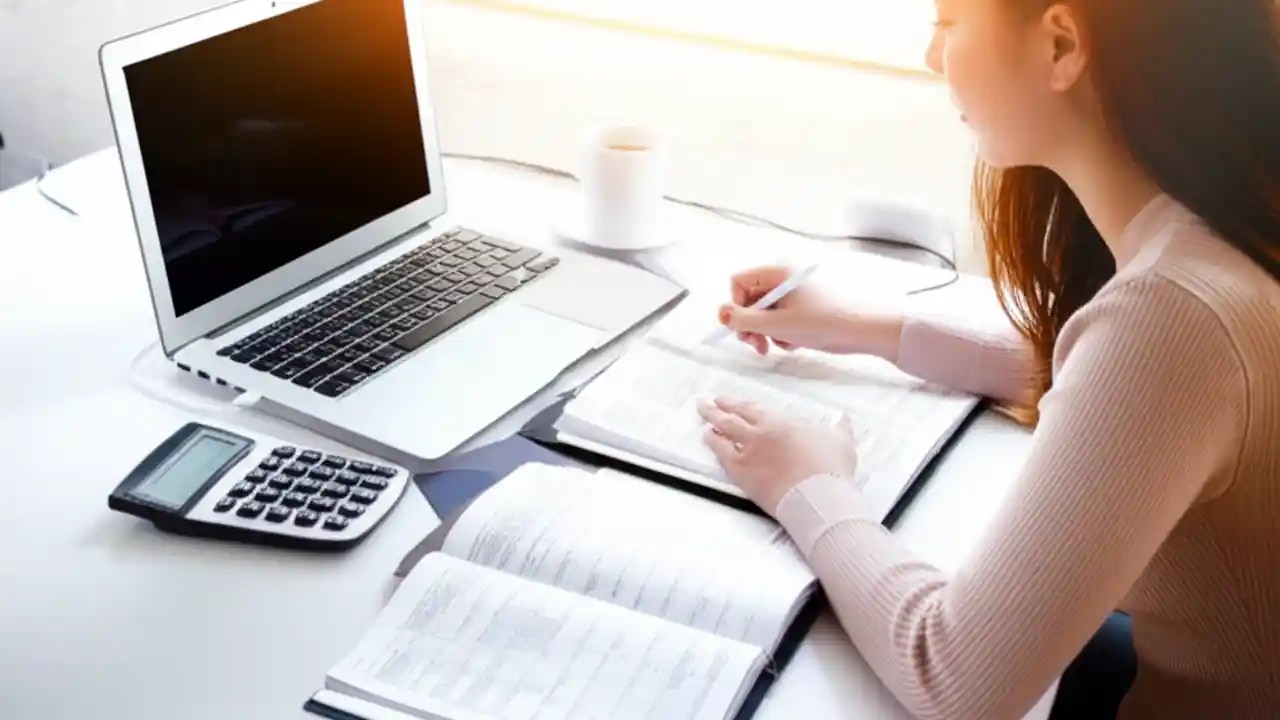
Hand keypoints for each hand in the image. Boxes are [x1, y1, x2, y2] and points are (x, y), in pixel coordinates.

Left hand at [698, 397, 858, 514]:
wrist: (818, 497)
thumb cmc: (830, 468)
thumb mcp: (840, 441)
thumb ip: (839, 427)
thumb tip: (843, 417)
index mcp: (780, 421)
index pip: (750, 408)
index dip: (735, 403)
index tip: (726, 400)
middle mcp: (759, 433)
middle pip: (731, 416)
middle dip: (716, 408)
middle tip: (707, 403)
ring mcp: (748, 452)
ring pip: (722, 433)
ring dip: (711, 424)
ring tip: (704, 421)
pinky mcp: (742, 473)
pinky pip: (721, 455)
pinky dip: (713, 445)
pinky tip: (709, 440)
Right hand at [719, 266, 904, 360]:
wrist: (871, 328)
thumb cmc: (829, 321)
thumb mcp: (779, 324)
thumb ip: (745, 320)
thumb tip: (720, 313)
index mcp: (779, 270)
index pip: (739, 282)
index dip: (736, 307)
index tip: (743, 329)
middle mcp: (787, 274)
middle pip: (752, 297)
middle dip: (751, 323)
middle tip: (758, 346)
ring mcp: (799, 289)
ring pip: (767, 310)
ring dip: (768, 331)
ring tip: (782, 344)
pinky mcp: (810, 303)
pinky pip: (784, 315)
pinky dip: (784, 331)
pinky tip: (796, 342)